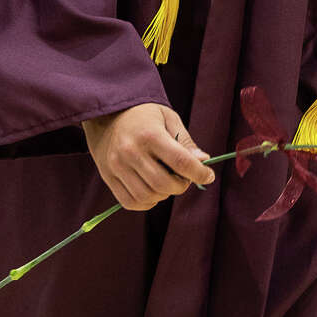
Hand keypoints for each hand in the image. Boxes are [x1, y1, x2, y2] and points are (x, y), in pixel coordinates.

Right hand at [82, 103, 212, 210]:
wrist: (107, 114)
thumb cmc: (144, 115)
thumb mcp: (168, 118)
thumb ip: (185, 141)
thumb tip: (203, 160)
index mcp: (150, 134)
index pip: (180, 161)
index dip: (199, 172)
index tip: (209, 176)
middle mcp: (131, 152)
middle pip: (164, 183)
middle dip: (182, 185)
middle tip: (186, 178)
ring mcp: (117, 166)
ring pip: (147, 196)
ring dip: (164, 195)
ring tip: (169, 182)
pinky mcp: (108, 177)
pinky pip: (130, 202)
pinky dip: (147, 203)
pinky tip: (154, 191)